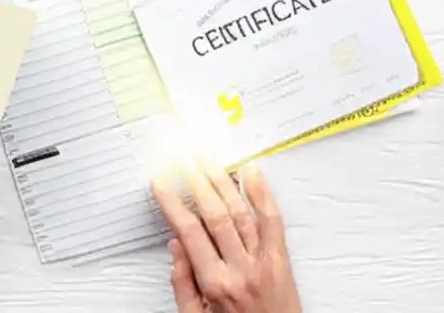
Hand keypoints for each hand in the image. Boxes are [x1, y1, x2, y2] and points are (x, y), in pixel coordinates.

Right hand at [152, 162, 300, 312]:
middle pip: (215, 215)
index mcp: (216, 284)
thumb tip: (176, 245)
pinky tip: (252, 172)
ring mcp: (264, 262)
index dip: (173, 202)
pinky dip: (262, 193)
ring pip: (241, 212)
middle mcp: (241, 269)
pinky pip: (272, 220)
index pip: (190, 231)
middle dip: (196, 182)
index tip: (161, 182)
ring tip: (208, 160)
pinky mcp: (281, 259)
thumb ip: (183, 283)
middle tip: (184, 160)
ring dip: (223, 181)